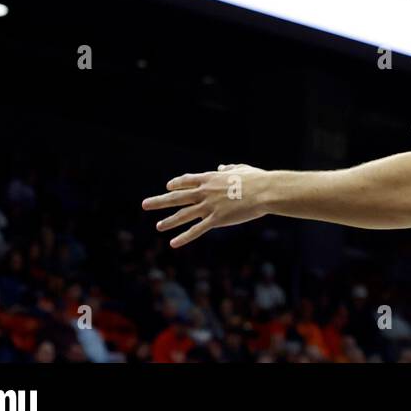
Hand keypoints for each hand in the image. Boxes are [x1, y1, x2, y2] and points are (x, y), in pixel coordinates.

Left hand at [141, 163, 269, 248]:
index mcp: (211, 178)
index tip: (168, 186)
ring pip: (183, 215)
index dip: (177, 184)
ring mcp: (209, 206)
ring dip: (169, 221)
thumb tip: (222, 167)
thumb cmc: (258, 179)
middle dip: (160, 201)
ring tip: (158, 226)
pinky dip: (184, 237)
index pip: (188, 181)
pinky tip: (173, 243)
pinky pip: (197, 230)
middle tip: (145, 204)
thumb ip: (230, 168)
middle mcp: (205, 192)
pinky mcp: (216, 219)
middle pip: (177, 197)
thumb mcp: (242, 169)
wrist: (265, 191)